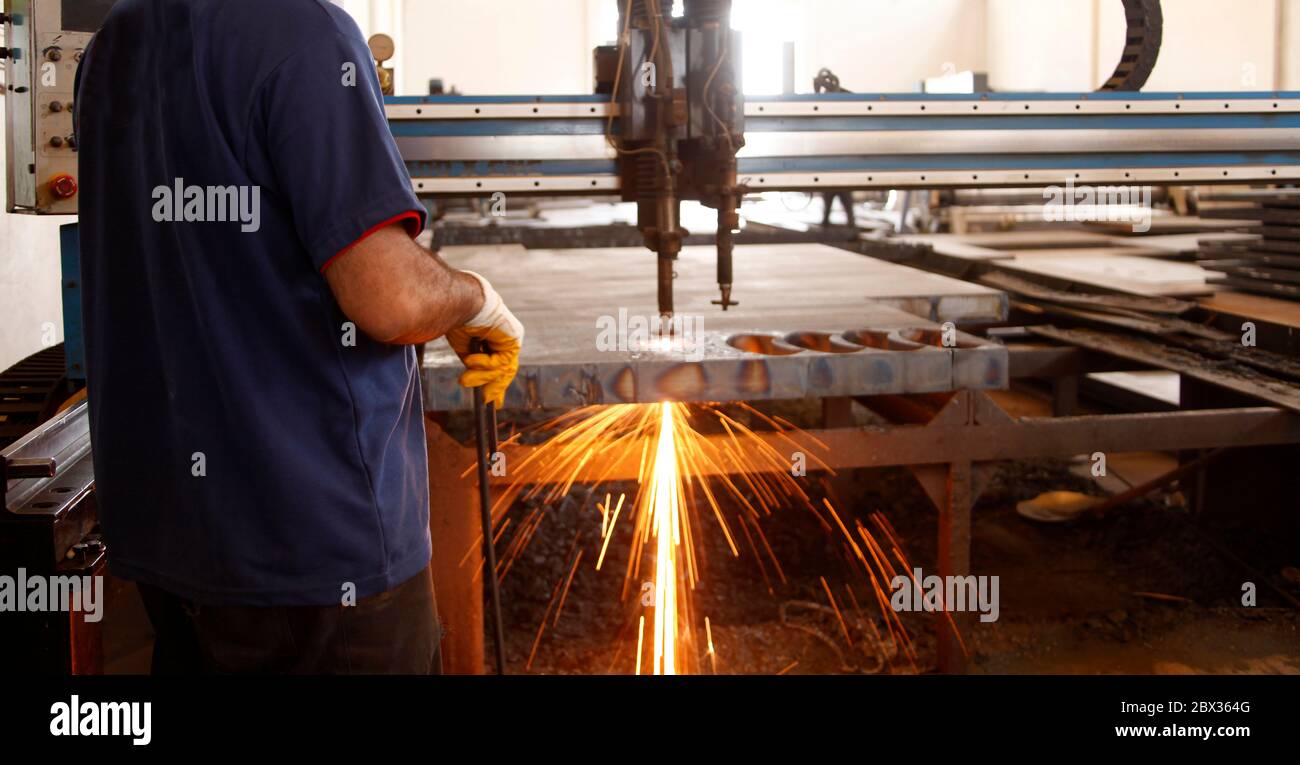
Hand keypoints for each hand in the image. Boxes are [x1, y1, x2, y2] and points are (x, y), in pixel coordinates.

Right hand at [445, 271, 523, 407]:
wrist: (462, 303)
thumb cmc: (458, 321)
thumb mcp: (465, 349)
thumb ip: (473, 364)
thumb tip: (471, 382)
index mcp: (494, 337)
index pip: (499, 364)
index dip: (496, 383)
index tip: (492, 400)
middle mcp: (506, 338)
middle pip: (505, 370)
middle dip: (495, 387)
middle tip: (488, 402)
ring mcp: (513, 338)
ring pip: (503, 368)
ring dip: (483, 377)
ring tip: (464, 380)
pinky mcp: (515, 339)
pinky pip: (501, 361)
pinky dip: (485, 364)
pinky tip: (471, 361)